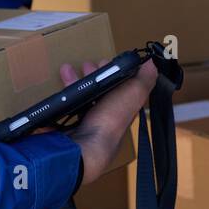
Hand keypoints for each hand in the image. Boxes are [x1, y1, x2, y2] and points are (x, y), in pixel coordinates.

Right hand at [46, 55, 156, 186]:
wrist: (84, 148)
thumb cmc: (110, 121)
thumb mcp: (133, 95)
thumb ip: (144, 80)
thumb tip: (153, 64)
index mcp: (121, 111)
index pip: (119, 88)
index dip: (113, 72)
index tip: (104, 60)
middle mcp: (105, 119)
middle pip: (99, 93)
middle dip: (92, 76)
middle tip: (85, 64)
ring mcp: (84, 126)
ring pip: (80, 99)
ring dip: (74, 82)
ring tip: (65, 69)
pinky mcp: (65, 129)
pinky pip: (63, 111)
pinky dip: (60, 100)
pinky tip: (55, 94)